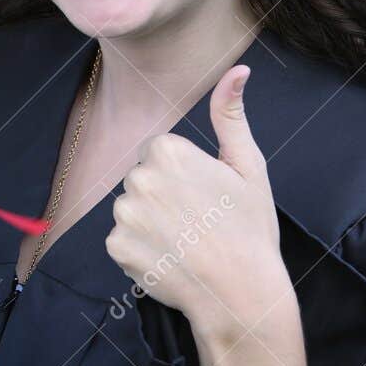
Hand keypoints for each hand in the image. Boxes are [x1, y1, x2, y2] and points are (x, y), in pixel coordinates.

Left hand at [105, 65, 290, 342]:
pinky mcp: (115, 248)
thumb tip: (238, 70)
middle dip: (164, 197)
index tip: (207, 197)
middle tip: (199, 222)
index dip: (185, 176)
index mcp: (167, 151)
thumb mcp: (248, 166)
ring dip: (150, 224)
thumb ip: (231, 116)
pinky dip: (141, 250)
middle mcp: (138, 178)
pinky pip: (122, 241)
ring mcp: (124, 215)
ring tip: (185, 243)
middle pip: (142, 180)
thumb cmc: (250, 229)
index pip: (160, 154)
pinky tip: (170, 259)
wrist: (240, 295)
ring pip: (131, 210)